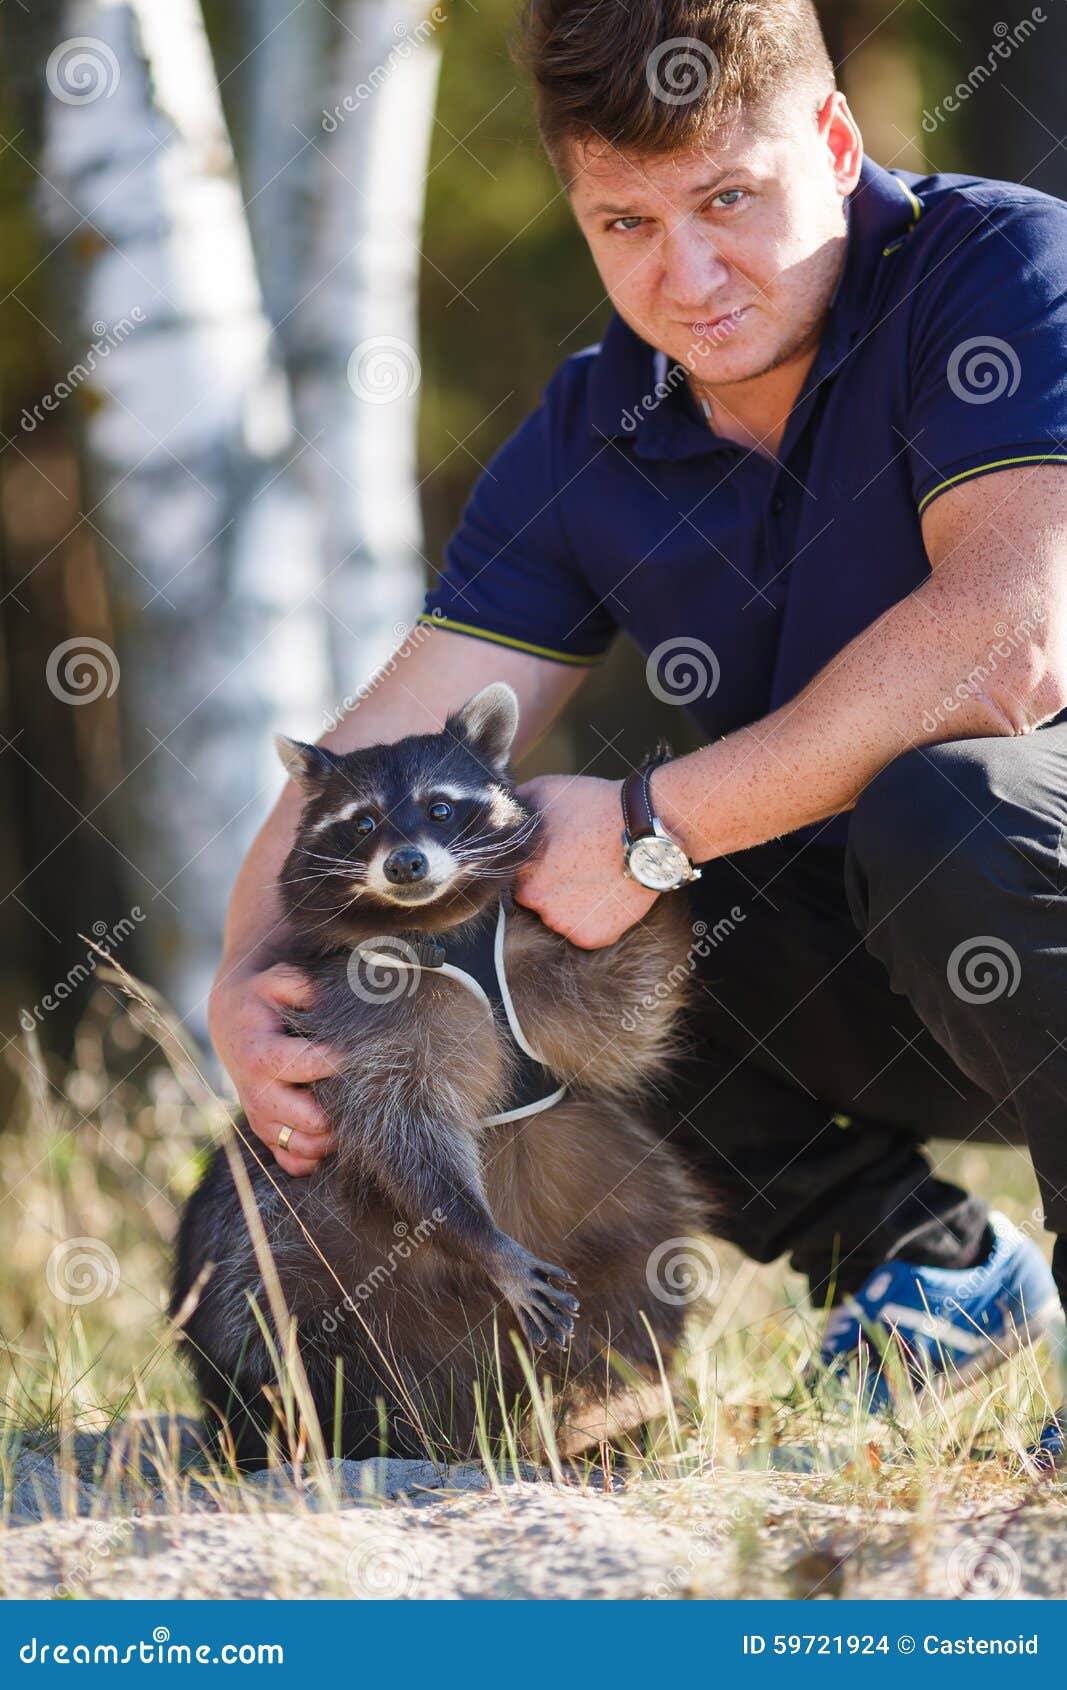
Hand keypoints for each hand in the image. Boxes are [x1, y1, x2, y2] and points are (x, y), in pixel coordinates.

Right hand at [207, 961, 343, 1174]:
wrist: (232, 1024)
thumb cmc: (263, 1000)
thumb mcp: (279, 980)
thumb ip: (303, 986)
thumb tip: (330, 1002)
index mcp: (260, 1056)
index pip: (308, 1067)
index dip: (340, 1063)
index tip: (363, 1055)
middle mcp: (258, 1094)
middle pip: (308, 1120)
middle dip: (342, 1112)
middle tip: (368, 1095)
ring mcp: (261, 1118)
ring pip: (302, 1148)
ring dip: (332, 1139)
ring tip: (357, 1117)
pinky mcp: (267, 1133)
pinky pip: (291, 1163)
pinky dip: (315, 1160)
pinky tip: (334, 1138)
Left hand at [513, 774, 658, 946]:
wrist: (646, 828)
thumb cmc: (595, 806)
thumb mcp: (546, 790)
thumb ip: (517, 808)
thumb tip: (497, 814)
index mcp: (519, 869)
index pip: (514, 876)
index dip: (533, 865)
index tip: (552, 855)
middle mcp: (535, 902)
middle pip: (535, 899)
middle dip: (550, 885)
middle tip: (575, 865)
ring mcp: (564, 924)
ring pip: (559, 918)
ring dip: (570, 904)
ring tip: (593, 878)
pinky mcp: (593, 937)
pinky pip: (586, 931)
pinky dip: (594, 918)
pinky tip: (605, 894)